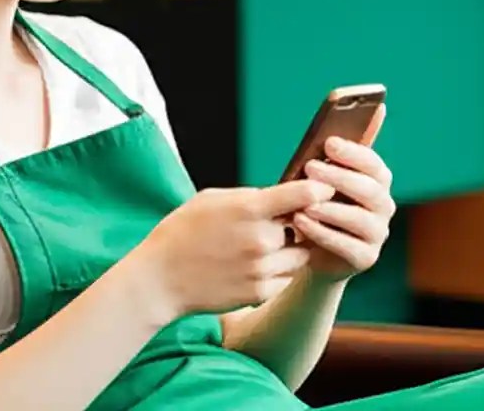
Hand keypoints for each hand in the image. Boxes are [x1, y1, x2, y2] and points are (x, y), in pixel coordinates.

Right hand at [137, 179, 335, 317]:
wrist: (160, 278)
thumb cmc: (182, 232)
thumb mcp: (212, 198)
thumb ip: (251, 196)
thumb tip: (282, 195)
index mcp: (250, 209)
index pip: (305, 195)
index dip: (319, 190)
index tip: (323, 189)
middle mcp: (262, 240)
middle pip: (306, 226)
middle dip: (298, 222)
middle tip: (285, 220)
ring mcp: (262, 269)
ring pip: (301, 255)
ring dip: (292, 248)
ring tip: (267, 244)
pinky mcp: (260, 294)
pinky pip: (286, 278)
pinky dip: (279, 271)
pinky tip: (255, 265)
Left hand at [292, 105, 394, 283]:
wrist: (309, 250)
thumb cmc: (316, 202)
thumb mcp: (322, 176)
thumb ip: (339, 150)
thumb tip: (376, 109)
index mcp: (378, 181)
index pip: (374, 164)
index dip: (353, 153)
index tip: (329, 142)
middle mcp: (384, 206)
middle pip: (369, 190)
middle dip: (339, 177)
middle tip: (310, 167)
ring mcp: (378, 234)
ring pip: (359, 218)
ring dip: (330, 208)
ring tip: (303, 202)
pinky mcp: (365, 258)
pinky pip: (346, 245)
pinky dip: (322, 232)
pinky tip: (301, 222)